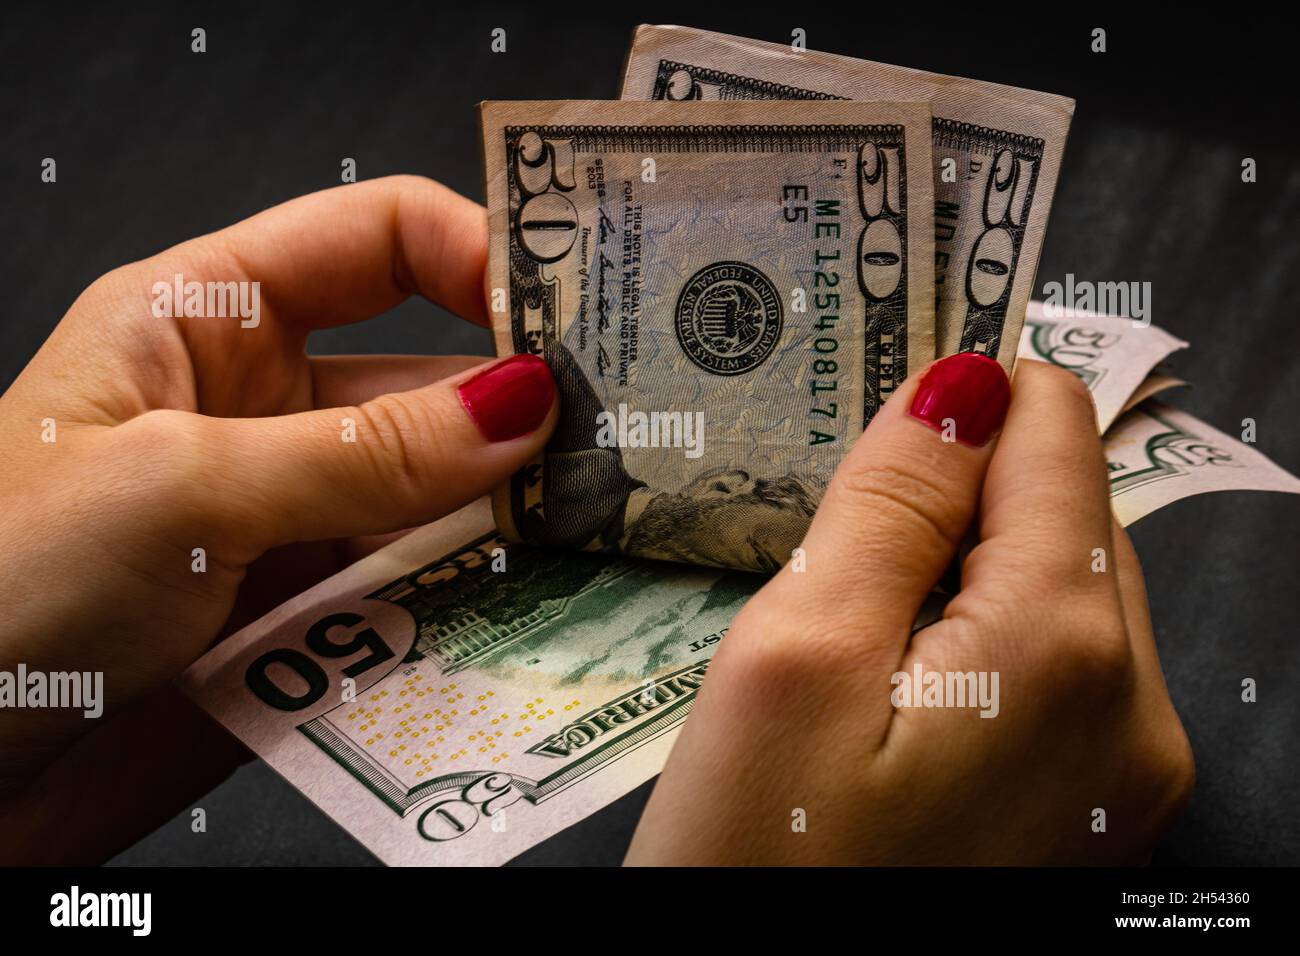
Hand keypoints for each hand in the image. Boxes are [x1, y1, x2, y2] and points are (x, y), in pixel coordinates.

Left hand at [0, 176, 555, 858]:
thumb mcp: (181, 492)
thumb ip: (363, 454)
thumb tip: (519, 407)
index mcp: (204, 319)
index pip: (373, 241)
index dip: (475, 256)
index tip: (566, 314)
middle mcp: (259, 409)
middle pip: (424, 377)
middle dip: (515, 407)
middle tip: (615, 438)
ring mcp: (288, 516)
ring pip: (434, 494)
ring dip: (504, 513)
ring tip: (593, 529)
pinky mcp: (306, 613)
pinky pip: (416, 589)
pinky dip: (475, 598)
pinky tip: (530, 606)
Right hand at [626, 355, 1193, 864]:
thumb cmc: (763, 863)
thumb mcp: (793, 656)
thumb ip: (892, 503)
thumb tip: (963, 385)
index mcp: (1062, 645)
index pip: (1049, 430)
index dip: (962, 392)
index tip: (876, 392)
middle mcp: (1134, 706)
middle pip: (1064, 507)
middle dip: (956, 489)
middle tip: (835, 533)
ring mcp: (1127, 769)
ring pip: (1059, 583)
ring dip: (962, 562)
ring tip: (850, 613)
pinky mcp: (1092, 807)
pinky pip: (1053, 664)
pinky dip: (979, 632)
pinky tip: (893, 673)